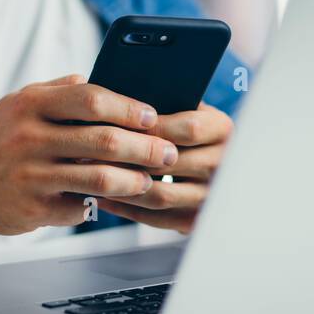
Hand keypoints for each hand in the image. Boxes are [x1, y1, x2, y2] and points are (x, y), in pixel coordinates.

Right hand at [0, 74, 180, 234]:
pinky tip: (118, 200)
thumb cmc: (0, 137)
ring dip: (134, 180)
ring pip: (99, 178)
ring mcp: (30, 175)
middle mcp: (29, 137)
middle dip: (146, 148)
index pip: (92, 99)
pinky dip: (103, 204)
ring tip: (151, 180)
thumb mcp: (21, 102)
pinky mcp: (32, 208)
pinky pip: (81, 206)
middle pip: (104, 140)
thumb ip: (60, 89)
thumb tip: (105, 78)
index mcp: (31, 104)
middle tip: (169, 153)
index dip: (129, 107)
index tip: (154, 116)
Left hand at [95, 102, 233, 234]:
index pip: (189, 129)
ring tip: (92, 175)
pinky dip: (128, 209)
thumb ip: (164, 101)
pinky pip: (158, 219)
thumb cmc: (185, 125)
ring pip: (161, 195)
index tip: (117, 123)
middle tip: (91, 151)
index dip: (152, 128)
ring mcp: (210, 195)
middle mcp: (222, 164)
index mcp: (222, 129)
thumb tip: (119, 94)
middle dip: (128, 158)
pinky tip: (105, 198)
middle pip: (171, 164)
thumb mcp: (185, 107)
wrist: (211, 163)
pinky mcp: (196, 219)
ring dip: (123, 186)